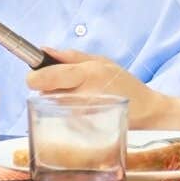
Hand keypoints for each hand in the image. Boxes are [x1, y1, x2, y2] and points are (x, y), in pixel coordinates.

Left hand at [28, 49, 169, 126]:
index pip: (47, 77)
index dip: (35, 77)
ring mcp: (83, 116)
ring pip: (52, 107)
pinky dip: (67, 115)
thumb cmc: (124, 84)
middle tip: (69, 87)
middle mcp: (84, 95)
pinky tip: (85, 111)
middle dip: (50, 89)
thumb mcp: (101, 61)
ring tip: (81, 98)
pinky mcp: (84, 130)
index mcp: (88, 73)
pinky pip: (63, 119)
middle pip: (45, 94)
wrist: (146, 111)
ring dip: (59, 102)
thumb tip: (43, 50)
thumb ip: (70, 56)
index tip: (33, 77)